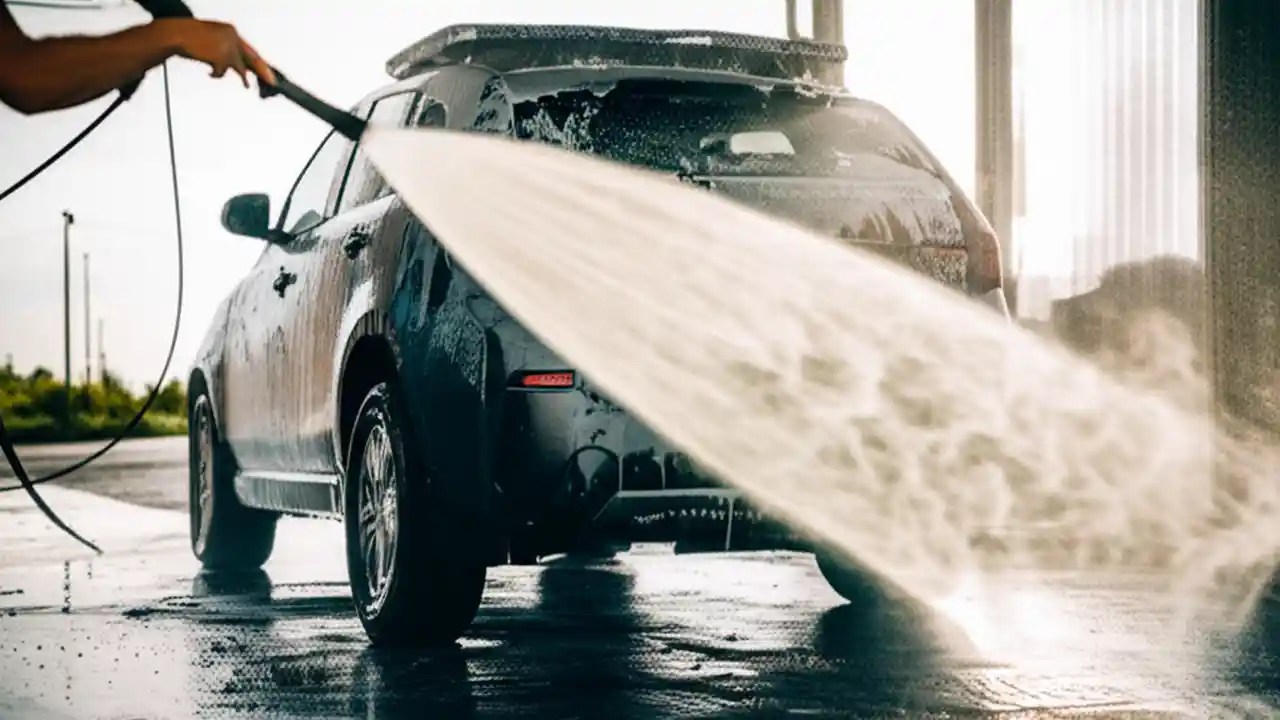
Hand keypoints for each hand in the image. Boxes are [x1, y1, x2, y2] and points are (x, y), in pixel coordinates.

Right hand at [160, 18, 275, 88]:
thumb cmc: (188, 37)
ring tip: (246, 85)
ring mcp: (227, 47)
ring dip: (243, 77)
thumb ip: (225, 49)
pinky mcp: (220, 56)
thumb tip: (235, 67)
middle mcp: (232, 37)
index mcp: (230, 31)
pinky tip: (210, 73)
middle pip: (253, 58)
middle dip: (263, 71)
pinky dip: (216, 74)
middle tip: (273, 82)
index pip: (249, 49)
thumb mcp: (211, 40)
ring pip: (239, 67)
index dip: (258, 62)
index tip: (267, 70)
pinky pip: (221, 72)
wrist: (174, 33)